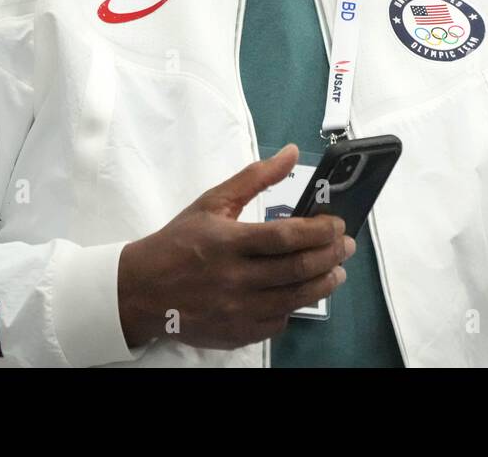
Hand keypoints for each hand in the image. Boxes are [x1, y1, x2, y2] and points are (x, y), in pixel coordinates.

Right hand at [117, 145, 355, 350]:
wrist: (142, 291)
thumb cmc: (180, 242)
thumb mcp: (213, 202)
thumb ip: (255, 178)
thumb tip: (292, 153)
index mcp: (228, 242)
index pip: (286, 237)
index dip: (320, 231)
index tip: (337, 224)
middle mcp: (234, 279)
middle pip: (297, 269)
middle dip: (331, 256)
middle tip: (346, 246)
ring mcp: (236, 311)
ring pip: (294, 300)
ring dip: (323, 284)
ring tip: (335, 271)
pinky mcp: (237, 334)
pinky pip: (278, 322)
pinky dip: (294, 306)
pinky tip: (299, 292)